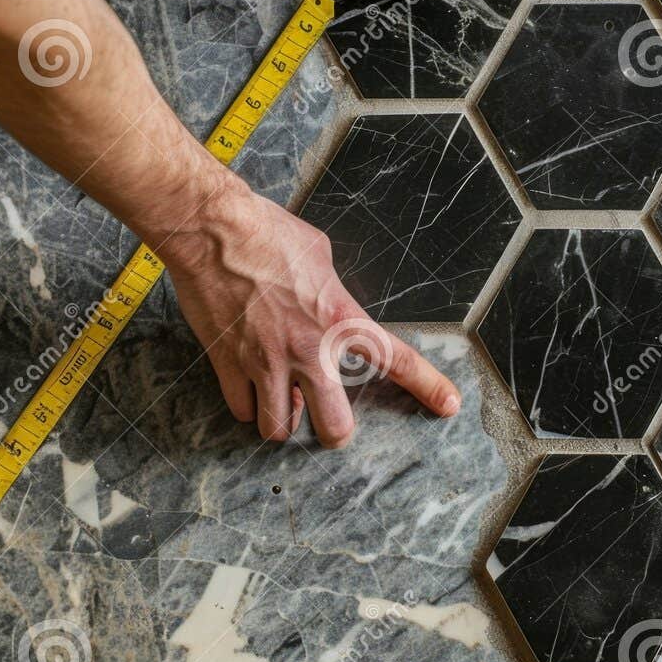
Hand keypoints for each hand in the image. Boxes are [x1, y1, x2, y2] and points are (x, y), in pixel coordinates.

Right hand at [159, 179, 460, 446]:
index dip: (427, 386)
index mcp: (340, 319)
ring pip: (278, 428)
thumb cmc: (267, 233)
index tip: (447, 405)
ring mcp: (267, 362)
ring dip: (283, 421)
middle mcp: (308, 349)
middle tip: (327, 421)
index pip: (396, 359)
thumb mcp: (319, 255)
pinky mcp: (229, 364)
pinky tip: (250, 390)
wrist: (214, 231)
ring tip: (282, 404)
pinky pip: (242, 411)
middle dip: (332, 431)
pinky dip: (247, 406)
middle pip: (334, 426)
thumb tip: (326, 300)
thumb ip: (330, 291)